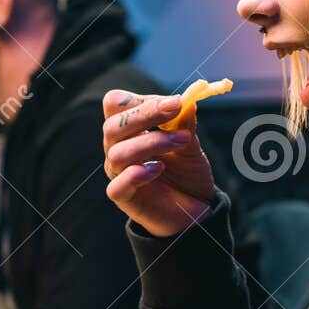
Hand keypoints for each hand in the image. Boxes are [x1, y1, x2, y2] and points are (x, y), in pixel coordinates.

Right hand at [102, 90, 217, 236]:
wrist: (195, 208)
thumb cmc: (186, 173)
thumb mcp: (190, 144)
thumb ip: (185, 123)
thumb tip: (189, 100)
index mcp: (128, 130)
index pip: (116, 104)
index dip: (142, 99)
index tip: (175, 103)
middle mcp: (117, 149)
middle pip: (112, 125)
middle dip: (145, 114)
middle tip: (176, 109)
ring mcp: (118, 174)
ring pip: (118, 153)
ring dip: (152, 142)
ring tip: (182, 141)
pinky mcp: (124, 198)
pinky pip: (118, 186)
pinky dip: (137, 174)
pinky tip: (159, 169)